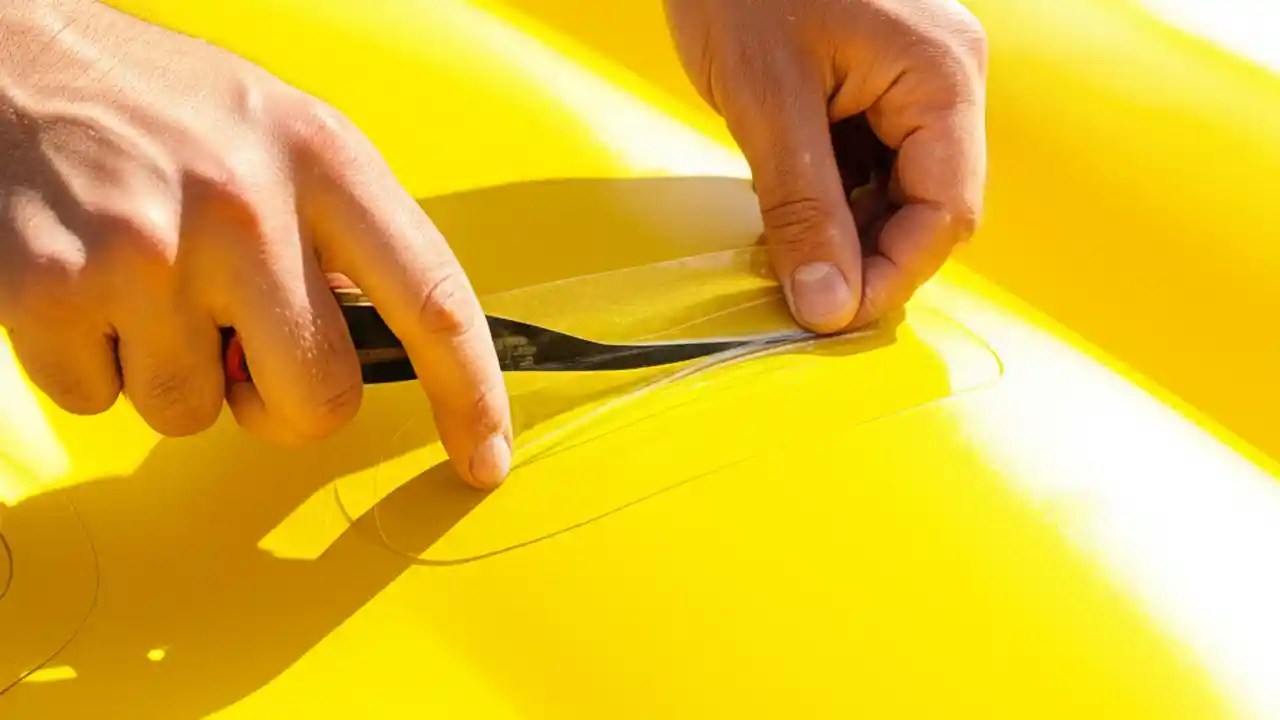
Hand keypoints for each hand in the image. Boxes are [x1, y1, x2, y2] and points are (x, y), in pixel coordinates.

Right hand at [0, 0, 511, 487]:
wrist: (6, 61)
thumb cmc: (153, 105)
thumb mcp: (277, 135)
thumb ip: (339, 233)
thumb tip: (381, 345)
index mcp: (322, 157)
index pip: (434, 299)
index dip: (472, 394)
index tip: (484, 456)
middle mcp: (247, 204)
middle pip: (320, 397)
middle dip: (283, 406)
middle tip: (242, 353)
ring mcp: (148, 251)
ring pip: (194, 413)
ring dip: (171, 372)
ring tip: (139, 280)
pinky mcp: (53, 290)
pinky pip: (99, 400)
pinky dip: (90, 364)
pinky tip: (81, 284)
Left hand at [664, 0, 987, 331]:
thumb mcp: (766, 101)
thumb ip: (802, 209)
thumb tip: (828, 308)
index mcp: (941, 75)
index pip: (945, 210)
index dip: (891, 276)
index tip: (831, 321)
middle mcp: (941, 79)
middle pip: (927, 205)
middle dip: (866, 258)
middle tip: (801, 299)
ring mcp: (907, 80)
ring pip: (894, 191)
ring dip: (845, 234)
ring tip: (785, 258)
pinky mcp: (869, 82)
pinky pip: (865, 162)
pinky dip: (830, 200)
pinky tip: (788, 219)